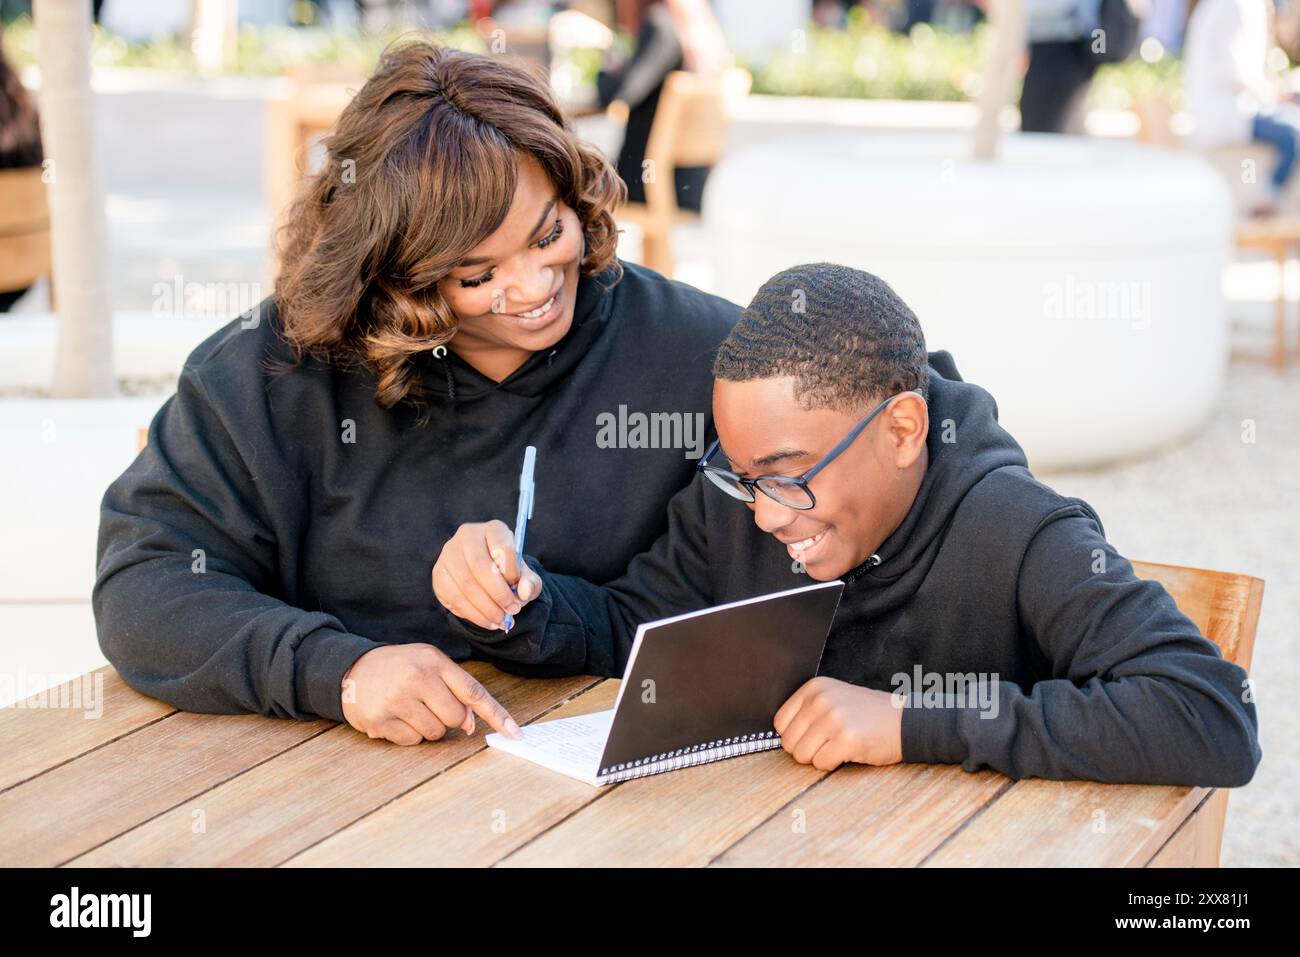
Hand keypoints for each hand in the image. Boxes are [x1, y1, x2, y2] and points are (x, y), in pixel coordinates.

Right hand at [340, 643, 521, 745]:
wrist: (351, 669)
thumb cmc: (398, 667)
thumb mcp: (428, 664)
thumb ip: (454, 688)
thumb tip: (470, 724)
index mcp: (433, 661)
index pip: (473, 692)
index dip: (496, 714)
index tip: (514, 732)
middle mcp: (416, 678)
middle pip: (456, 718)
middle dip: (450, 718)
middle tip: (430, 705)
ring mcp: (396, 700)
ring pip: (435, 732)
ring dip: (429, 727)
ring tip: (410, 708)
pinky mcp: (380, 720)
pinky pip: (412, 741)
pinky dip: (409, 734)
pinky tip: (396, 717)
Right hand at [432, 520, 543, 630]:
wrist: (485, 576)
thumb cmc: (507, 572)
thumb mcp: (525, 576)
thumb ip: (530, 583)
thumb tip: (524, 592)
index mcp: (493, 530)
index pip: (501, 547)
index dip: (512, 572)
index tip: (519, 590)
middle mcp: (467, 536)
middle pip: (480, 566)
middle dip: (498, 594)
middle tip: (512, 611)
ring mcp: (449, 554)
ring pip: (466, 584)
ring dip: (486, 608)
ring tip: (501, 620)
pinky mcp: (439, 574)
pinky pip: (455, 597)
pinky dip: (473, 614)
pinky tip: (487, 621)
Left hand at [773, 677, 903, 770]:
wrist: (906, 721)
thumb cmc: (868, 715)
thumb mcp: (834, 698)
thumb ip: (807, 711)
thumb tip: (781, 736)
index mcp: (814, 688)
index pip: (780, 723)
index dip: (795, 736)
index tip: (814, 736)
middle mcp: (821, 700)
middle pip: (788, 742)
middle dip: (806, 750)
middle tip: (829, 743)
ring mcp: (834, 718)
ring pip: (802, 755)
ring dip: (819, 758)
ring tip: (839, 746)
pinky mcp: (847, 739)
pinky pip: (821, 764)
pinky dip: (832, 764)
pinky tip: (848, 752)